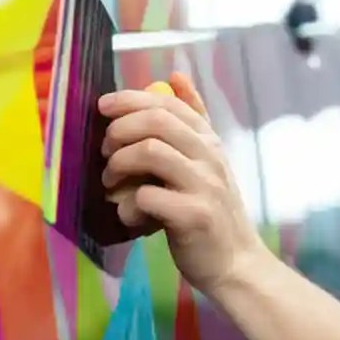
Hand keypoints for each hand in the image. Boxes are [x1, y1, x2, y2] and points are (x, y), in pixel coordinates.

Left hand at [98, 73, 265, 296]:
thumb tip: (175, 74)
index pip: (168, 104)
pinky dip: (127, 205)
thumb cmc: (211, 211)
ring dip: (119, 165)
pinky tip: (127, 214)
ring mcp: (204, 186)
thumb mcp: (207, 160)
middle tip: (104, 149)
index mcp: (209, 141)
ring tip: (110, 182)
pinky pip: (146, 197)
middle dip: (120, 129)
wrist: (236, 264)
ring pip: (150, 152)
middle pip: (157, 122)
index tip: (103, 105)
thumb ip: (193, 119)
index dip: (131, 99)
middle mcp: (209, 157)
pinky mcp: (194, 216)